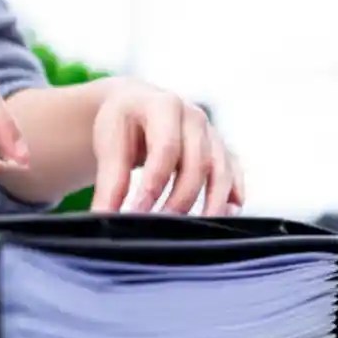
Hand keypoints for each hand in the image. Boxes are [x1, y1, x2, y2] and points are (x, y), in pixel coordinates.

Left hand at [88, 79, 244, 215]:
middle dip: (181, 199)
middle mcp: (193, 117)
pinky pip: (234, 174)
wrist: (137, 106)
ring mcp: (211, 133)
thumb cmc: (122, 124)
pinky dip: (233, 196)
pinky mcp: (221, 151)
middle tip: (160, 227)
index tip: (137, 213)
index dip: (153, 185)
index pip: (165, 149)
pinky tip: (226, 215)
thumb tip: (104, 219)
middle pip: (197, 162)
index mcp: (163, 106)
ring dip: (210, 204)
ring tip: (193, 232)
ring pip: (221, 171)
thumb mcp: (109, 144)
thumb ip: (110, 183)